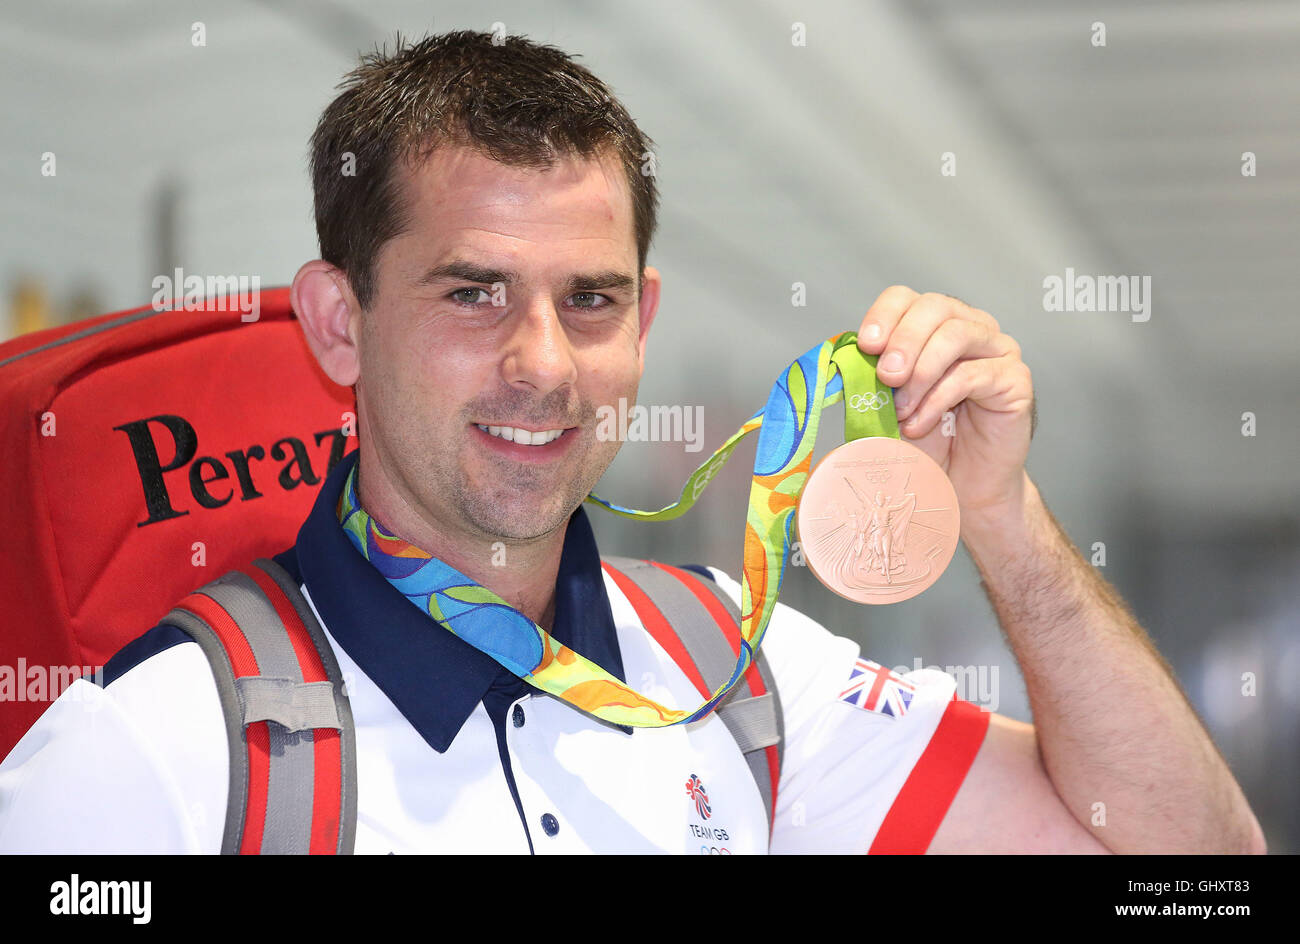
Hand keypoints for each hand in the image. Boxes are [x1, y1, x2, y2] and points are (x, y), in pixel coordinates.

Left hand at [855, 286, 1033, 518]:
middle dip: (903, 341)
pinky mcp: (1015, 379)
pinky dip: (937, 400)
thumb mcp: (889, 404)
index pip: (907, 298)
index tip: (867, 345)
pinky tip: (919, 425)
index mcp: (934, 326)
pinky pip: (972, 375)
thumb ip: (873, 377)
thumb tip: (846, 362)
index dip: (885, 315)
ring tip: (901, 411)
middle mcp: (971, 328)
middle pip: (935, 307)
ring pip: (956, 335)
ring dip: (921, 373)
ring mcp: (998, 350)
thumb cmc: (927, 441)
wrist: (961, 484)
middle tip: (886, 377)